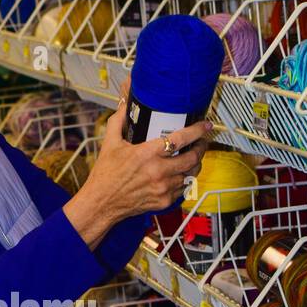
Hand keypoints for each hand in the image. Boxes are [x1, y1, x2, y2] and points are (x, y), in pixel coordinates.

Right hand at [63, 77, 211, 248]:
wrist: (101, 203)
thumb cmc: (105, 175)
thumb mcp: (110, 143)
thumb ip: (118, 120)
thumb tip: (124, 103)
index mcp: (146, 153)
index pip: (181, 138)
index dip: (197, 130)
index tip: (205, 126)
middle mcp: (158, 171)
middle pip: (193, 157)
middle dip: (201, 147)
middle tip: (201, 142)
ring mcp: (163, 187)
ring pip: (191, 173)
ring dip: (195, 164)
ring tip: (194, 156)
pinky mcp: (164, 200)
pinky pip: (184, 188)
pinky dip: (186, 179)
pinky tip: (182, 173)